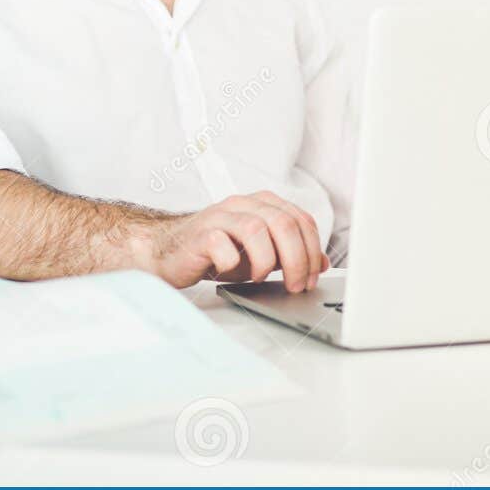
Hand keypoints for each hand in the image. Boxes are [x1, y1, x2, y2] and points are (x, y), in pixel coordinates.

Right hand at [138, 191, 327, 291]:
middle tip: (294, 285)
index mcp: (261, 204)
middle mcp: (242, 204)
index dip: (312, 251)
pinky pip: (222, 244)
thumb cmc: (214, 252)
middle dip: (296, 259)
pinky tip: (230, 272)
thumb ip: (288, 253)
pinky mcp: (199, 234)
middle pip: (283, 223)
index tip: (312, 277)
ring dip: (266, 261)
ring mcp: (219, 216)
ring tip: (260, 279)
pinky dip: (232, 263)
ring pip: (257, 228)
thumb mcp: (259, 253)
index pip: (301, 220)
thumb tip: (322, 263)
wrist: (167, 252)